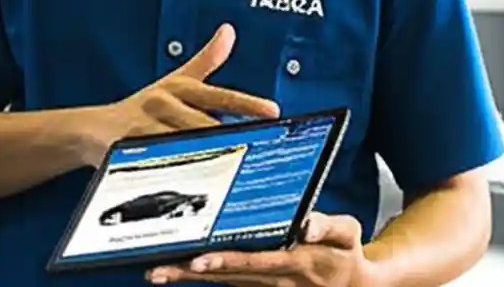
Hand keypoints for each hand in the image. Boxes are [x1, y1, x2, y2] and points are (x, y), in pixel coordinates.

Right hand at [84, 24, 279, 164]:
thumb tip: (229, 31)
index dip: (247, 104)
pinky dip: (176, 168)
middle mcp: (162, 102)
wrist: (94, 129)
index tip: (273, 111)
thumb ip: (205, 60)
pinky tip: (195, 179)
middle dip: (230, 137)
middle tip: (259, 148)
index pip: (219, 95)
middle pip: (204, 124)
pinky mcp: (128, 145)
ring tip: (234, 167)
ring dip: (206, 155)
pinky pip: (158, 158)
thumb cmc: (142, 108)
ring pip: (183, 142)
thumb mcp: (175, 81)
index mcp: (178, 87)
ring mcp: (144, 124)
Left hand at [144, 212, 371, 285]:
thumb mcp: (349, 234)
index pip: (256, 261)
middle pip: (227, 275)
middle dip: (192, 272)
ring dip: (187, 278)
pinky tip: (173, 271)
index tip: (201, 258)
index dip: (228, 261)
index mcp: (297, 262)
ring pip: (219, 282)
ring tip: (155, 272)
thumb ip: (329, 227)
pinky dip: (198, 278)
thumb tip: (307, 223)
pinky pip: (223, 284)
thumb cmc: (345, 255)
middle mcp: (274, 279)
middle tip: (159, 269)